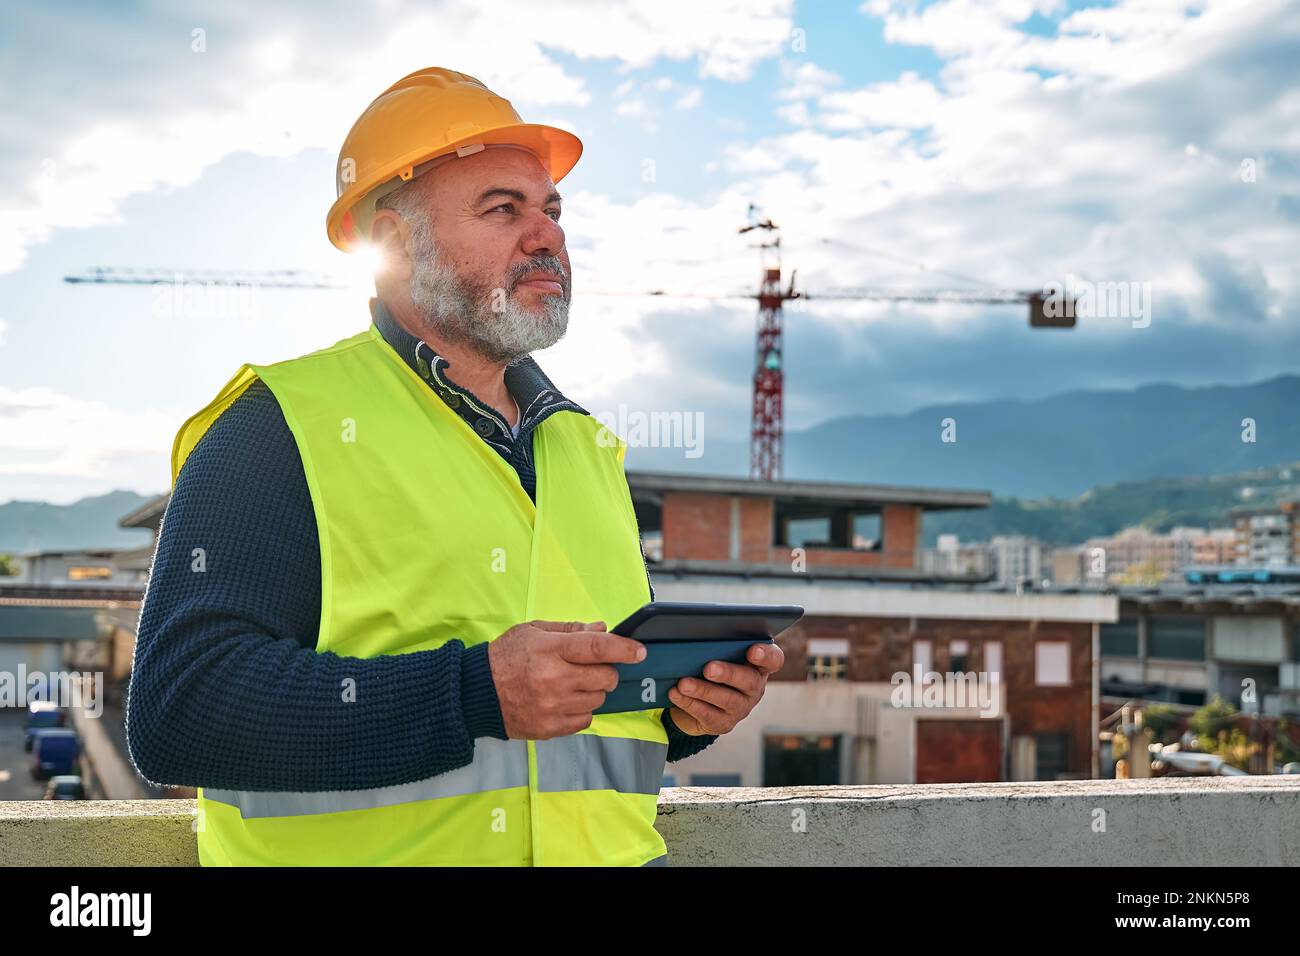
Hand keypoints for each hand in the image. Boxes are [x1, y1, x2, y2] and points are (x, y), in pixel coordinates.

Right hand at [487, 620, 645, 739]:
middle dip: (606, 671)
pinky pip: (585, 719)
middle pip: (605, 677)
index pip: (598, 648)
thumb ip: (570, 629)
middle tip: (590, 667)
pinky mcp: (550, 728)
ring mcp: (553, 706)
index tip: (640, 651)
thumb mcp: (534, 631)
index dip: (624, 649)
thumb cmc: (507, 656)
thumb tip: (603, 629)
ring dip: (593, 691)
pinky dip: (581, 709)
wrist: (477, 692)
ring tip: (571, 684)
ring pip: (598, 699)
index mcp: (550, 650)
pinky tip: (564, 700)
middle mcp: (554, 679)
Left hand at [666, 641, 784, 735]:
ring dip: (703, 690)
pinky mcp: (723, 723)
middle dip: (728, 673)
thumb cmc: (713, 666)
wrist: (702, 701)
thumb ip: (717, 645)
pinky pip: (708, 714)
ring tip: (684, 683)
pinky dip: (689, 703)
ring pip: (727, 700)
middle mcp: (754, 687)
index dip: (766, 655)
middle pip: (749, 680)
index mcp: (758, 665)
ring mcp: (741, 707)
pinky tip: (676, 694)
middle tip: (709, 668)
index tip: (752, 650)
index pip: (773, 660)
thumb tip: (694, 636)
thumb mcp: (719, 654)